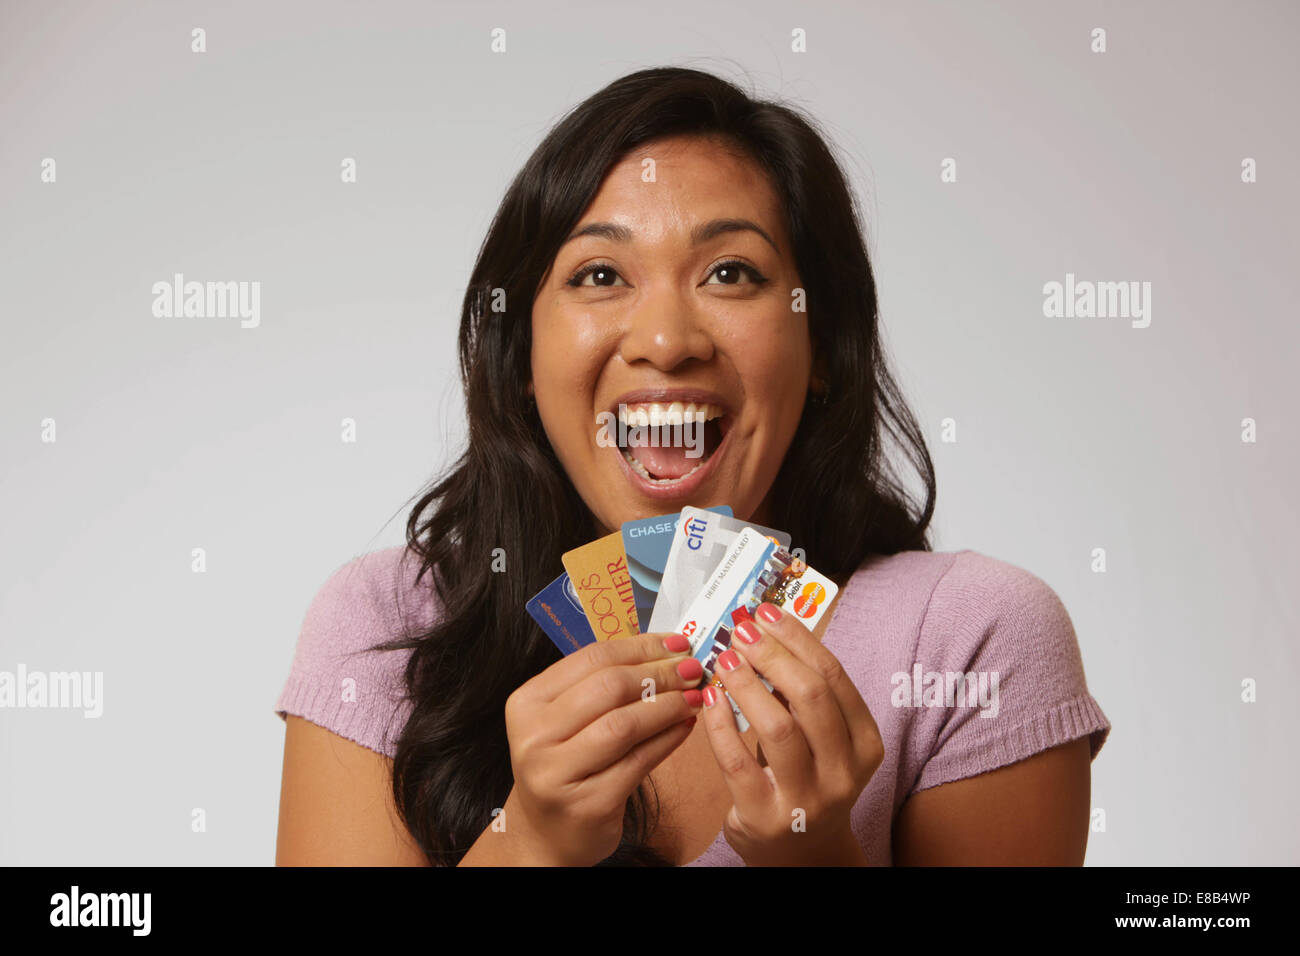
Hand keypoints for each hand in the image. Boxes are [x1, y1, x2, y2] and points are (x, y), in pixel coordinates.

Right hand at [500, 632, 704, 865]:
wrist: (548, 831)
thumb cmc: (566, 764)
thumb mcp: (567, 719)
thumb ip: (604, 685)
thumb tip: (668, 652)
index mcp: (527, 702)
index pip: (591, 659)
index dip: (641, 647)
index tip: (677, 643)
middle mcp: (533, 736)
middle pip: (608, 688)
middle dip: (659, 674)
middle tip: (692, 669)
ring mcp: (557, 773)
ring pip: (623, 725)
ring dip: (668, 706)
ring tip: (695, 696)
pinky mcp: (588, 804)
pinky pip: (638, 762)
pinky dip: (668, 739)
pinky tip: (686, 726)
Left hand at [700, 601, 882, 865]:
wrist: (801, 853)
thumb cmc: (808, 778)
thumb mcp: (823, 739)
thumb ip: (803, 694)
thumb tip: (764, 629)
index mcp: (865, 744)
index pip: (834, 677)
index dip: (798, 639)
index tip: (766, 613)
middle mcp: (844, 773)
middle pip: (811, 697)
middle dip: (773, 655)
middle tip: (742, 632)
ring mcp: (806, 799)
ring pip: (778, 728)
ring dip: (746, 685)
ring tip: (724, 660)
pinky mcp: (764, 817)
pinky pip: (738, 761)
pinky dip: (720, 723)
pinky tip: (709, 699)